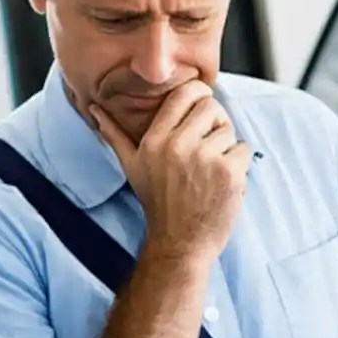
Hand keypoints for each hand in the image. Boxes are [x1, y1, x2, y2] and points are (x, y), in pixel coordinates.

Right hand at [92, 81, 251, 263]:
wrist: (179, 243)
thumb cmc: (157, 203)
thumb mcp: (132, 167)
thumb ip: (114, 135)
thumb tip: (93, 110)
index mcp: (155, 140)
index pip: (185, 93)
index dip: (200, 96)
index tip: (203, 107)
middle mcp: (177, 146)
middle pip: (211, 107)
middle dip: (215, 122)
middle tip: (209, 144)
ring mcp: (205, 159)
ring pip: (229, 129)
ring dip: (226, 148)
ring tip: (211, 170)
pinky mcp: (228, 172)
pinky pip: (243, 149)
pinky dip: (239, 164)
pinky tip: (223, 181)